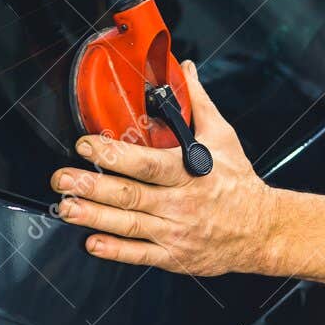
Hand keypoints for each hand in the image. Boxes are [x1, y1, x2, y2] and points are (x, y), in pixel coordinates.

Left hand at [51, 62, 277, 275]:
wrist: (263, 229)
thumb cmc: (239, 181)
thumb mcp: (223, 137)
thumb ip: (197, 102)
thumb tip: (183, 69)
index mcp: (190, 171)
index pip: (147, 162)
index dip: (113, 154)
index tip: (85, 144)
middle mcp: (181, 203)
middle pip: (130, 194)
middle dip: (91, 186)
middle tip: (61, 177)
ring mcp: (176, 232)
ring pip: (129, 225)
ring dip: (93, 216)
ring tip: (65, 207)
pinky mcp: (174, 256)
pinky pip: (140, 254)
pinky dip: (114, 250)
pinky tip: (91, 242)